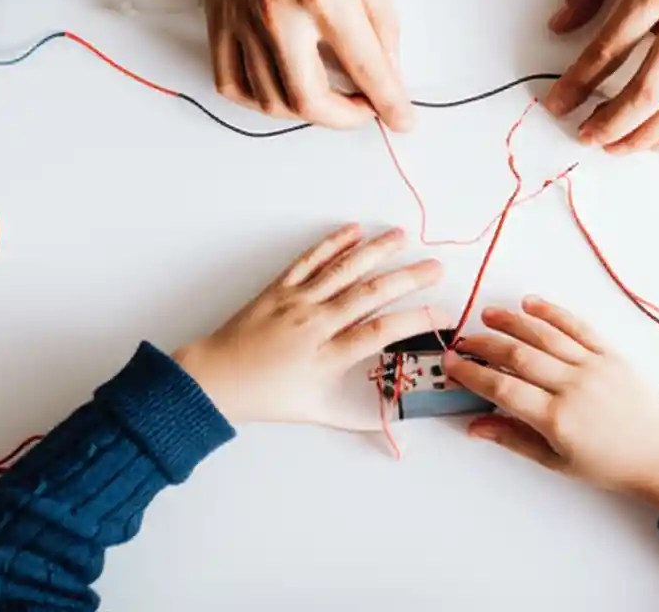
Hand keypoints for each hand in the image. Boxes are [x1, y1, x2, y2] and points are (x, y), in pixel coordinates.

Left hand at [173, 225, 443, 426]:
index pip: (382, 331)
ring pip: (343, 270)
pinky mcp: (279, 288)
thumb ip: (355, 418)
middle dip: (408, 277)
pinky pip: (310, 260)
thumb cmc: (266, 397)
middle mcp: (316, 324)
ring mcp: (297, 302)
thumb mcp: (315, 412)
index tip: (443, 313)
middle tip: (436, 267)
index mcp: (328, 356)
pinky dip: (332, 243)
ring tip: (403, 236)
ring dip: (376, 251)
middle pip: (370, 294)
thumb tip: (391, 427)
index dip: (417, 319)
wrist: (216, 379)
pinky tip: (354, 230)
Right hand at [199, 0, 412, 129]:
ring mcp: (241, 20)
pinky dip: (257, 101)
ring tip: (328, 97)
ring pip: (269, 101)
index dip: (390, 104)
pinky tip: (280, 90)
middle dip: (345, 119)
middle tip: (364, 109)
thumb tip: (388, 69)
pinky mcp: (218, 20)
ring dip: (305, 113)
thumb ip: (382, 22)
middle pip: (309, 101)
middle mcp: (277, 13)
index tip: (401, 119)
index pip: (365, 69)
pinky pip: (229, 83)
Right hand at [443, 296, 658, 514]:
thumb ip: (513, 439)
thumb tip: (475, 427)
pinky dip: (552, 313)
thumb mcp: (556, 461)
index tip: (453, 365)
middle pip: (518, 356)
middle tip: (464, 341)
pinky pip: (577, 326)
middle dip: (485, 345)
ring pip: (545, 335)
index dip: (472, 374)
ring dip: (512, 322)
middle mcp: (574, 387)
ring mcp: (594, 367)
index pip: (502, 389)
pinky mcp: (610, 354)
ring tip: (488, 316)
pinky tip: (531, 305)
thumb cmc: (611, 464)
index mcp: (558, 418)